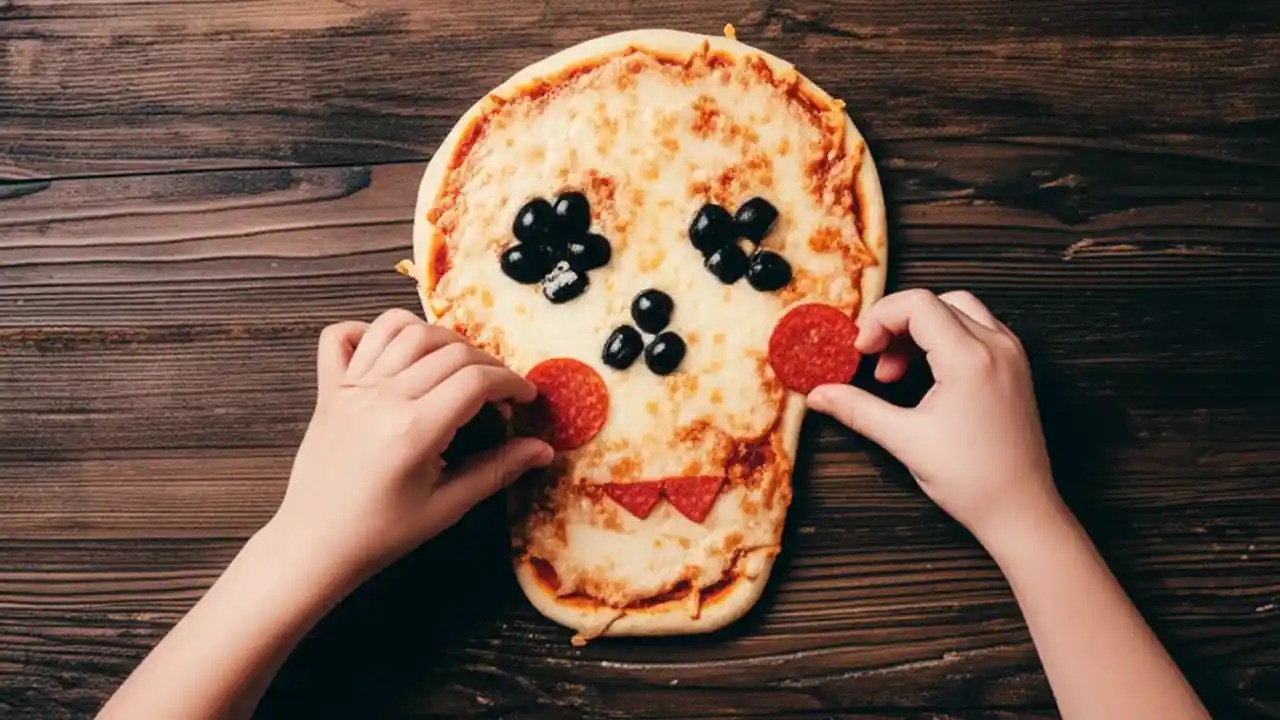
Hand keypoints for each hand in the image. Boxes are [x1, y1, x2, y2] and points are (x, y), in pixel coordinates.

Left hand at [269, 309, 552, 585]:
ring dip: (440, 338)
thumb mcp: (446, 507)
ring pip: (403, 329)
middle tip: (498, 392)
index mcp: (413, 429)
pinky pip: (343, 335)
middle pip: (449, 350)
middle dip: (486, 363)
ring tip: (457, 365)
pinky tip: (394, 353)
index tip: (524, 397)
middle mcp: (382, 398)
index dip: (511, 381)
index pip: (477, 379)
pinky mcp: (328, 388)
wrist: (314, 545)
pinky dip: (369, 331)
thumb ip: (496, 471)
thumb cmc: (380, 533)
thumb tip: (543, 450)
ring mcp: (351, 388)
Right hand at [806, 290, 1060, 547]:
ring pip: (959, 311)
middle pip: (936, 302)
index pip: (917, 304)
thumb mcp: (905, 440)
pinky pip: (977, 330)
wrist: (1021, 510)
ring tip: (896, 371)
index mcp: (970, 358)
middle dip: (896, 324)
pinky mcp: (1015, 368)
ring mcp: (1011, 355)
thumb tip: (818, 394)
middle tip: (874, 359)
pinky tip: (925, 375)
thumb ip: (857, 409)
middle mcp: (997, 346)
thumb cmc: (971, 479)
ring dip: (921, 330)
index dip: (879, 319)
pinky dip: (945, 340)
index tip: (861, 351)